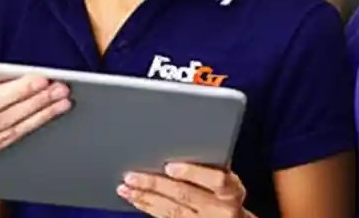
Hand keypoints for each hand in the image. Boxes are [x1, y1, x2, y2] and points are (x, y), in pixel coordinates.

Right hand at [0, 43, 71, 172]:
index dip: (17, 92)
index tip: (42, 80)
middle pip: (3, 123)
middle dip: (37, 105)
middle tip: (62, 90)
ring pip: (6, 137)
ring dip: (37, 120)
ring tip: (60, 104)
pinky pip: (0, 147)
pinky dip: (22, 131)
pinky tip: (40, 119)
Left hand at [118, 162, 249, 217]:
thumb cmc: (227, 195)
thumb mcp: (228, 180)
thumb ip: (210, 167)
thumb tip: (176, 146)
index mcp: (232, 191)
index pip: (217, 180)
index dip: (192, 173)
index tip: (170, 166)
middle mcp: (220, 210)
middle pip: (185, 195)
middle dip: (155, 185)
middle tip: (132, 176)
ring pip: (172, 211)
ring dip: (145, 198)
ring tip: (126, 188)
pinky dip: (149, 208)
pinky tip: (137, 200)